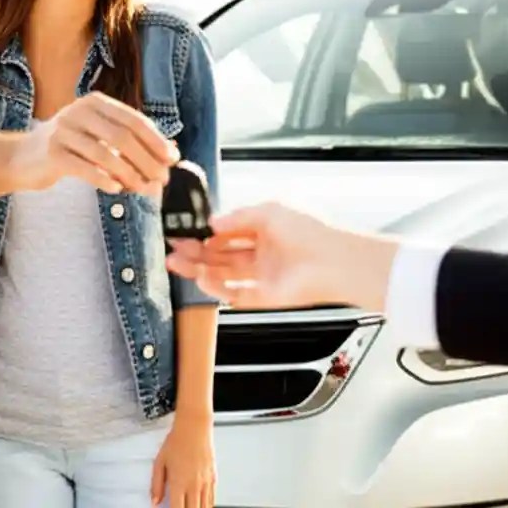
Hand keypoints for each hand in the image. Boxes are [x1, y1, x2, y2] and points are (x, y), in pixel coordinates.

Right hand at [11, 92, 178, 193]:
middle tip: (162, 179)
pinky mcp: (52, 153)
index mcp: (96, 103)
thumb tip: (171, 152)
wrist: (23, 158)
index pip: (134, 120)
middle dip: (147, 160)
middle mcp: (80, 111)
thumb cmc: (69, 148)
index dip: (156, 141)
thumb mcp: (99, 137)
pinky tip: (117, 189)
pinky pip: (84, 168)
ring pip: (106, 154)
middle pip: (123, 137)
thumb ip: (130, 142)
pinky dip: (104, 179)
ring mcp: (64, 131)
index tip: (173, 160)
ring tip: (144, 189)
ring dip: (130, 174)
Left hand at [151, 416, 215, 507]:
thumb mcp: (159, 462)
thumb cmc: (177, 441)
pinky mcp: (213, 477)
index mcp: (179, 483)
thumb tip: (155, 500)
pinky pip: (212, 499)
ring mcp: (205, 482)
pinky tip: (202, 505)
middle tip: (180, 507)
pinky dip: (207, 505)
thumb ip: (156, 485)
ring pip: (204, 507)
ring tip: (190, 506)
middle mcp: (194, 485)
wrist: (194, 427)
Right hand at [165, 202, 398, 310]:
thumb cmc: (310, 232)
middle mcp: (263, 255)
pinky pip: (234, 293)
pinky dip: (215, 286)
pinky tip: (200, 276)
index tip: (185, 231)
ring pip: (223, 275)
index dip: (205, 233)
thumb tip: (212, 222)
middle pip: (221, 256)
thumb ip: (238, 217)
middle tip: (173, 249)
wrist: (334, 261)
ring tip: (176, 263)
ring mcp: (262, 276)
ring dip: (199, 269)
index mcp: (265, 232)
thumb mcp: (268, 211)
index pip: (228, 234)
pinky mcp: (264, 296)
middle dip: (196, 252)